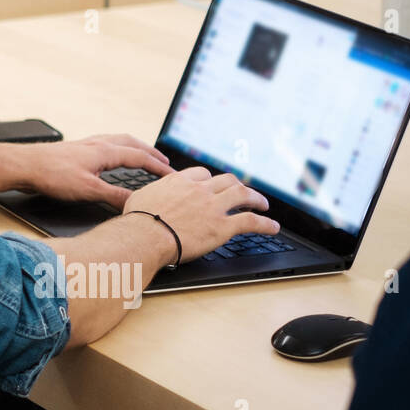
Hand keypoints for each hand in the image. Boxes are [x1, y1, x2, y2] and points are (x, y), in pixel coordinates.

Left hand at [8, 133, 171, 210]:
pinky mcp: (76, 150)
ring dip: (135, 148)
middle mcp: (98, 144)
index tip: (174, 176)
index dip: (159, 167)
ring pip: (118, 141)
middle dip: (151, 153)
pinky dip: (118, 148)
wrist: (24, 165)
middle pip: (132, 144)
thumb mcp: (88, 190)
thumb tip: (137, 204)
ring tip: (144, 155)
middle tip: (165, 162)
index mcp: (105, 151)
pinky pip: (106, 144)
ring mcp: (86, 144)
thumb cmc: (52, 175)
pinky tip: (111, 155)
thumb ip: (114, 197)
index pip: (140, 157)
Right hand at [125, 167, 279, 262]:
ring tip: (263, 204)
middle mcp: (199, 190)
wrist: (145, 236)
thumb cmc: (137, 221)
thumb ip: (149, 195)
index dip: (210, 180)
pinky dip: (265, 223)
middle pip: (226, 180)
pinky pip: (250, 221)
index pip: (202, 174)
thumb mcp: (138, 198)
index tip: (213, 185)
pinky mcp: (222, 226)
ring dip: (256, 198)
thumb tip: (142, 199)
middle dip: (237, 185)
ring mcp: (213, 206)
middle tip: (244, 191)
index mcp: (179, 181)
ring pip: (242, 195)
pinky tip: (273, 227)